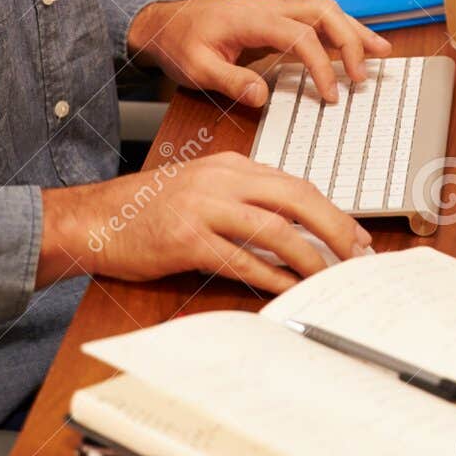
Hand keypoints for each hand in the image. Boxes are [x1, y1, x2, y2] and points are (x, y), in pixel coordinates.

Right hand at [38, 152, 373, 294]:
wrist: (98, 218)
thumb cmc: (150, 208)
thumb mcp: (203, 189)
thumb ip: (245, 201)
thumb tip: (295, 229)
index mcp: (230, 166)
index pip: (294, 184)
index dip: (331, 211)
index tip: (354, 236)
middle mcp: (221, 180)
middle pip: (295, 198)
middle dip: (334, 228)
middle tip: (357, 255)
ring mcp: (204, 208)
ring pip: (274, 228)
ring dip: (309, 256)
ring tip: (329, 278)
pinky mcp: (187, 239)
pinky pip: (240, 259)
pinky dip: (270, 276)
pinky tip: (288, 289)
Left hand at [128, 0, 390, 107]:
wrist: (166, 23)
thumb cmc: (181, 43)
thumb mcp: (196, 68)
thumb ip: (229, 81)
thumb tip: (263, 97)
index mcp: (253, 17)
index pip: (301, 37)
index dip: (322, 66)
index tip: (331, 97)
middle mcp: (270, 5)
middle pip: (323, 13)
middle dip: (350, 41)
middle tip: (364, 76)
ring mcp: (275, 6)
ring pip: (325, 9)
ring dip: (353, 31)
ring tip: (381, 53)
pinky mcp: (277, 14)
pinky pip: (315, 16)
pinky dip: (340, 30)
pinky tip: (356, 46)